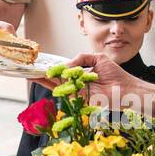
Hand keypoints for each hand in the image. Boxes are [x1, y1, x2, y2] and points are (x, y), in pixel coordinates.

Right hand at [36, 53, 154, 113]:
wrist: (125, 88)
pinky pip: (63, 90)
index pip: (63, 71)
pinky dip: (52, 84)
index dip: (52, 68)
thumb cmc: (115, 74)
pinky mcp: (78, 97)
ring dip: (42, 80)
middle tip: (29, 70)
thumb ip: (80, 58)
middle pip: (56, 79)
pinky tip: (42, 78)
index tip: (40, 64)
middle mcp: (77, 83)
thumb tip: (66, 66)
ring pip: (56, 85)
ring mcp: (76, 91)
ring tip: (30, 73)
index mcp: (81, 74)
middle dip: (43, 75)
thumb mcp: (96, 58)